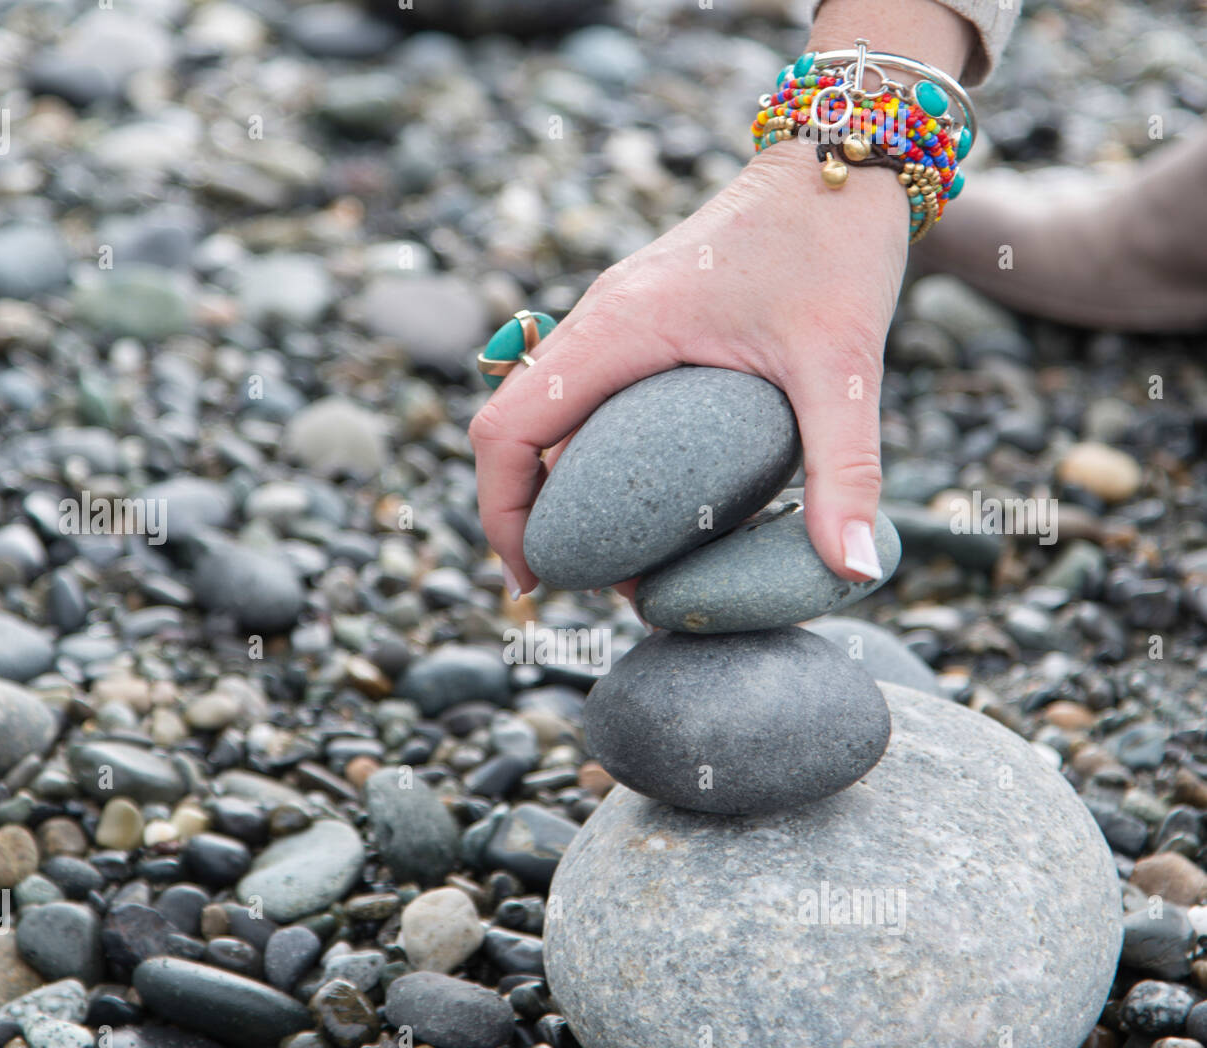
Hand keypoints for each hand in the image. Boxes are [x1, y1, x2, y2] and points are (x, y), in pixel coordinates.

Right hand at [470, 136, 910, 596]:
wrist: (843, 159)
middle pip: (516, 433)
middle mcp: (599, 323)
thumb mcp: (844, 364)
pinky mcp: (643, 326)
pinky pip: (592, 403)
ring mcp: (616, 323)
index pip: (506, 430)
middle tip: (591, 586)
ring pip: (551, 420)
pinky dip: (602, 461)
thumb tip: (849, 568)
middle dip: (536, 519)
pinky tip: (655, 504)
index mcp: (617, 329)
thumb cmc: (836, 244)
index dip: (501, 514)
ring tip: (626, 561)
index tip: (534, 581)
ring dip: (568, 493)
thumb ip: (845, 469)